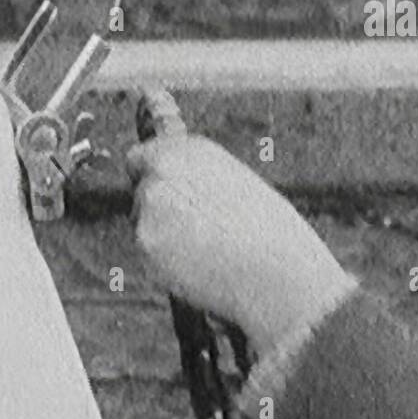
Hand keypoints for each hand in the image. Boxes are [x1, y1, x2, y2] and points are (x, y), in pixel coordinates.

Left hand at [126, 135, 356, 356]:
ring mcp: (151, 202)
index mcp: (192, 150)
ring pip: (143, 226)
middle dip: (155, 212)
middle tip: (191, 235)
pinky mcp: (145, 239)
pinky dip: (167, 264)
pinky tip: (200, 265)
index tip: (157, 196)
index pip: (142, 157)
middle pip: (140, 193)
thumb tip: (170, 189)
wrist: (277, 268)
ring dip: (164, 240)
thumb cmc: (268, 233)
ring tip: (209, 251)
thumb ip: (197, 182)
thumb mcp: (236, 188)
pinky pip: (148, 255)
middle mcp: (165, 166)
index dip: (148, 179)